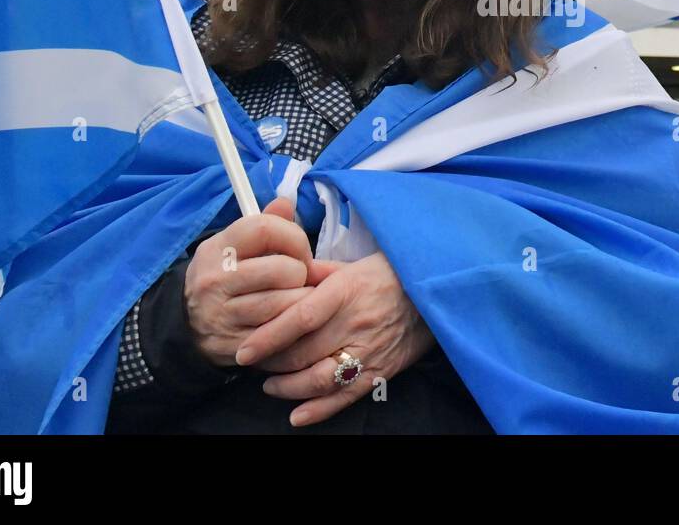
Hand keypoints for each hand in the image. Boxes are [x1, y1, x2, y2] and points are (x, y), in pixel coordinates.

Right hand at [183, 197, 314, 367]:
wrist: (188, 326)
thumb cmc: (223, 277)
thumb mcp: (234, 246)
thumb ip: (265, 223)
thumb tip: (286, 202)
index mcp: (217, 248)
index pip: (265, 228)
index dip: (294, 237)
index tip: (300, 251)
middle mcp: (215, 280)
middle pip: (282, 270)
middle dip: (301, 273)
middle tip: (298, 279)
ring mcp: (224, 315)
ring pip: (285, 303)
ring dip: (301, 300)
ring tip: (296, 298)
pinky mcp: (236, 344)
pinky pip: (280, 332)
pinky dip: (293, 325)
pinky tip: (290, 319)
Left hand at [237, 251, 436, 426]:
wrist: (434, 295)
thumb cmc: (390, 275)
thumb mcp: (353, 263)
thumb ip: (317, 271)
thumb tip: (284, 275)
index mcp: (346, 291)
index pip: (299, 318)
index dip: (268, 337)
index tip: (244, 350)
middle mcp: (355, 323)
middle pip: (303, 353)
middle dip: (270, 364)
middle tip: (254, 365)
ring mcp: (369, 351)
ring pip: (319, 380)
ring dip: (288, 389)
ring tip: (271, 386)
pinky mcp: (381, 372)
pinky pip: (345, 397)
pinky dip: (318, 411)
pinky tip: (297, 415)